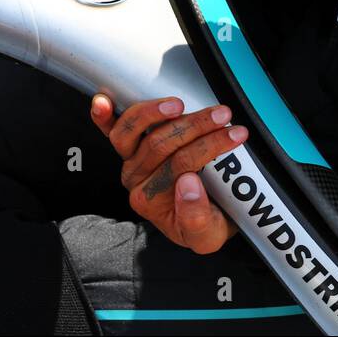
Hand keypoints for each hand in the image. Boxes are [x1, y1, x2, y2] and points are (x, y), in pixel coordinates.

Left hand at [90, 93, 247, 254]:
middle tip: (224, 117)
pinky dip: (104, 116)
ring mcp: (130, 160)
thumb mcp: (206, 234)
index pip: (179, 165)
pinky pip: (111, 130)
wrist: (198, 220)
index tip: (235, 136)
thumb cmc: (203, 224)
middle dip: (195, 126)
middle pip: (159, 144)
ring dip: (157, 112)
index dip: (208, 147)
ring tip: (183, 104)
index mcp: (150, 200)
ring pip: (133, 131)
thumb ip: (196, 216)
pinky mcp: (128, 146)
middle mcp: (136, 179)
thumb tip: (188, 184)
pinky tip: (102, 102)